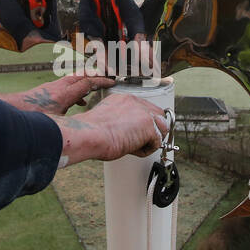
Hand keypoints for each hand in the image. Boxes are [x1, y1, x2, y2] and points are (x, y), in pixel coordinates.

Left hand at [9, 75, 116, 114]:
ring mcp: (53, 86)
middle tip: (106, 79)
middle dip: (95, 76)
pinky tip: (77, 101)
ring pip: (74, 79)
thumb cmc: (30, 115)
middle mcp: (60, 86)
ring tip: (94, 90)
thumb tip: (81, 134)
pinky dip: (75, 89)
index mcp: (65, 94)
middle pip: (82, 75)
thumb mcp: (55, 122)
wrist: (12, 107)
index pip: (87, 82)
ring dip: (85, 82)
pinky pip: (66, 85)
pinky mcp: (48, 89)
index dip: (101, 81)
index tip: (111, 82)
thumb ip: (69, 124)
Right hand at [52, 93, 169, 164]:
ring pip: (161, 128)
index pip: (144, 108)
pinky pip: (157, 142)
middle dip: (153, 129)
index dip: (143, 123)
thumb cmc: (90, 132)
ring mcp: (144, 112)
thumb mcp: (106, 121)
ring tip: (133, 146)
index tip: (138, 132)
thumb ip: (121, 121)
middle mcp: (135, 102)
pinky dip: (147, 150)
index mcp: (123, 99)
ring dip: (150, 140)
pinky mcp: (149, 125)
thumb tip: (129, 133)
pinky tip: (133, 150)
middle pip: (158, 115)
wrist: (88, 134)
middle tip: (141, 141)